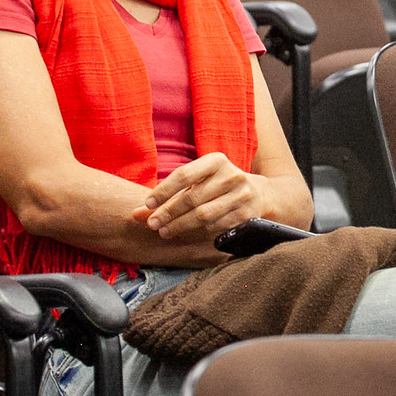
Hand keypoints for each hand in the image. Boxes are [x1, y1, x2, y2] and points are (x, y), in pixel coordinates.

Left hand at [134, 153, 267, 240]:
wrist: (259, 194)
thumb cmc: (217, 185)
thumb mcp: (198, 181)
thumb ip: (168, 195)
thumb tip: (135, 214)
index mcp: (216, 161)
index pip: (184, 174)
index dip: (163, 191)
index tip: (147, 204)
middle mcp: (231, 176)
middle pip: (192, 198)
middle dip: (169, 213)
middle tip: (152, 224)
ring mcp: (241, 196)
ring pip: (204, 216)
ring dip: (180, 226)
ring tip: (164, 231)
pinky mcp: (246, 215)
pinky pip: (216, 228)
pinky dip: (197, 233)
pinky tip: (185, 235)